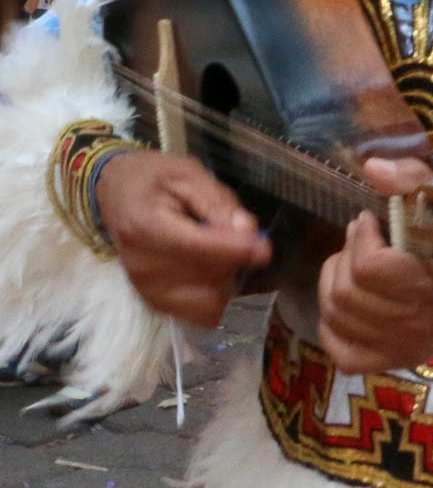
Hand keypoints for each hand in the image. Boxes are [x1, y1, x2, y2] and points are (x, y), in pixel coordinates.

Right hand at [95, 150, 271, 326]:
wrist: (114, 193)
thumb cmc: (153, 178)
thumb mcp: (188, 173)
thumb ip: (219, 202)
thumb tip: (249, 233)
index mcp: (147, 228)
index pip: (198, 250)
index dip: (237, 251)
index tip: (263, 248)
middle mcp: (143, 268)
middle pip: (208, 280)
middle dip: (232, 260)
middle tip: (233, 235)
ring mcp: (146, 291)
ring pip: (209, 303)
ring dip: (224, 280)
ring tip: (217, 251)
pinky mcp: (153, 303)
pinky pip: (199, 314)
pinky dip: (213, 294)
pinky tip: (208, 269)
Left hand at [317, 156, 432, 374]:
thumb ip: (411, 180)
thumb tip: (372, 168)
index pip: (368, 268)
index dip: (362, 235)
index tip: (373, 219)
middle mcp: (416, 327)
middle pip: (346, 291)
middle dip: (347, 253)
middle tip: (363, 236)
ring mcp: (401, 349)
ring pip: (336, 317)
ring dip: (336, 281)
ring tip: (354, 262)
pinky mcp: (390, 362)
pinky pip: (342, 352)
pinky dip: (334, 325)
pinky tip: (348, 300)